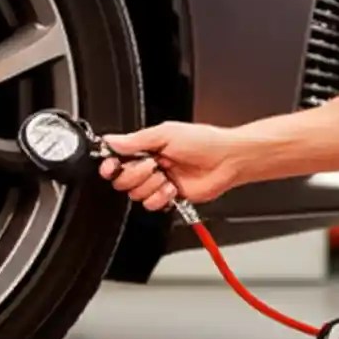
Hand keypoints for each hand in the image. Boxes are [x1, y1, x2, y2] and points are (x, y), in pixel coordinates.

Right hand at [97, 121, 244, 210]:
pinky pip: (151, 205)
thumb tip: (111, 141)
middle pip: (122, 180)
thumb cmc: (204, 142)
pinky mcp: (169, 197)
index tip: (112, 166)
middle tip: (153, 165)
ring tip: (167, 175)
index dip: (110, 165)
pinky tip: (173, 188)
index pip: (116, 159)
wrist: (227, 160)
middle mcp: (150, 166)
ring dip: (151, 185)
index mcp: (146, 147)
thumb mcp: (166, 133)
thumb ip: (136, 140)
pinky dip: (161, 197)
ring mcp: (159, 182)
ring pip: (136, 194)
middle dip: (136, 174)